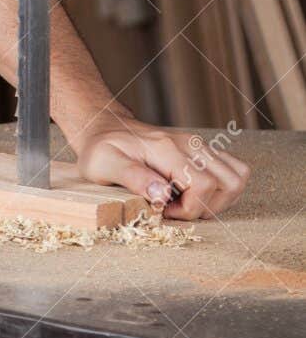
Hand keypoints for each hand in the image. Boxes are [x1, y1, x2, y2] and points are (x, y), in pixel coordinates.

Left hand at [73, 117, 249, 220]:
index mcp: (166, 148)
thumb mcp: (104, 164)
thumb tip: (163, 194)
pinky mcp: (202, 150)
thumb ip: (133, 177)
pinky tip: (193, 193)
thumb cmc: (101, 149)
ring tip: (186, 202)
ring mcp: (199, 145)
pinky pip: (233, 171)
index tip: (164, 210)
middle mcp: (189, 143)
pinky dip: (222, 189)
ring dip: (218, 200)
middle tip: (175, 208)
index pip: (203, 186)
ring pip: (237, 177)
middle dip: (206, 207)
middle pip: (228, 183)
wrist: (104, 128)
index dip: (188, 210)